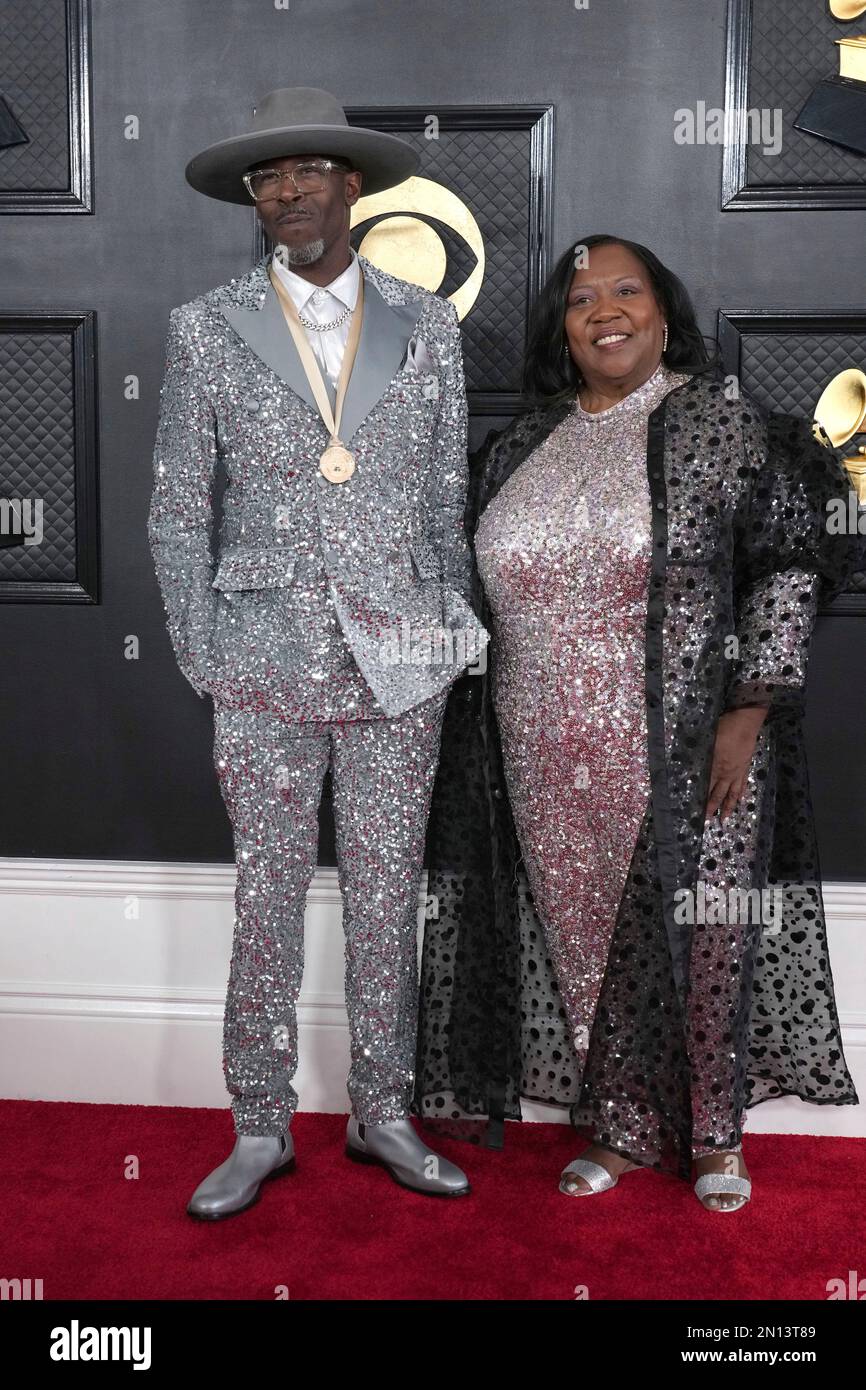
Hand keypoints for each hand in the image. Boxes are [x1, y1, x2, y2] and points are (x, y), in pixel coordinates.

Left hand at [705, 706, 768, 822]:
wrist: (745, 723)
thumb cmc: (724, 728)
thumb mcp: (707, 739)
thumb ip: (698, 752)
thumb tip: (685, 759)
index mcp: (715, 766)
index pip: (705, 786)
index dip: (700, 798)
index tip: (695, 809)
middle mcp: (726, 773)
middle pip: (717, 794)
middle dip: (711, 808)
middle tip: (706, 821)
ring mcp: (737, 772)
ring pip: (731, 794)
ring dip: (727, 807)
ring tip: (724, 819)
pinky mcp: (745, 769)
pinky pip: (742, 785)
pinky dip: (740, 795)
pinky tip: (739, 801)